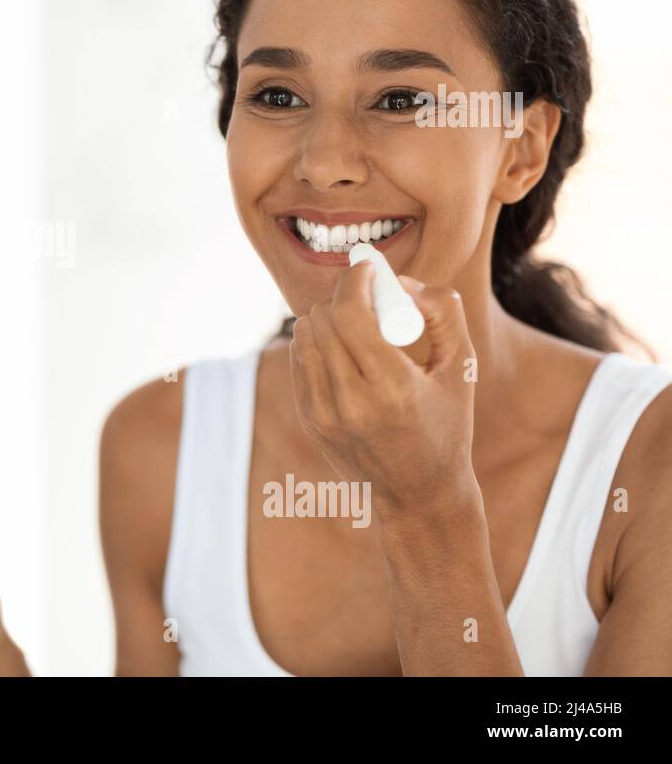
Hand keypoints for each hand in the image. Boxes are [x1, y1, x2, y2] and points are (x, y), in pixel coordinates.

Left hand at [287, 263, 477, 516]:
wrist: (418, 495)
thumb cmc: (447, 426)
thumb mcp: (463, 368)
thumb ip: (443, 313)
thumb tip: (404, 280)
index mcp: (393, 389)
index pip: (349, 313)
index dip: (355, 279)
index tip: (369, 269)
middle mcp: (351, 403)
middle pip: (324, 318)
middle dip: (344, 296)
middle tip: (369, 298)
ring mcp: (323, 414)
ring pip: (306, 335)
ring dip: (327, 316)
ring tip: (357, 324)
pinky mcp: (309, 419)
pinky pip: (300, 358)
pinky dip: (317, 342)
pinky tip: (343, 349)